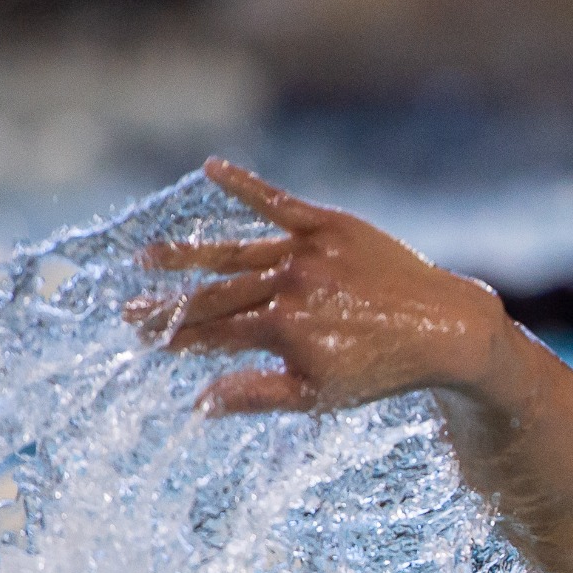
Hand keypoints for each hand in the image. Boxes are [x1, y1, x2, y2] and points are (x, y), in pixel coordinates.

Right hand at [126, 158, 513, 415]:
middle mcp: (290, 284)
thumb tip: (199, 404)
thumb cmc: (380, 370)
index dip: (176, 337)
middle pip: (215, 294)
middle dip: (170, 306)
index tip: (144, 341)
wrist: (443, 327)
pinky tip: (210, 168)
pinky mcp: (330, 224)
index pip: (214, 333)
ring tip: (148, 258)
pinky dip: (245, 185)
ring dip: (188, 254)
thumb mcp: (319, 394)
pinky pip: (279, 201)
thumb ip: (257, 395)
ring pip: (234, 250)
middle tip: (129, 310)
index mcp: (284, 329)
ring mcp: (308, 251)